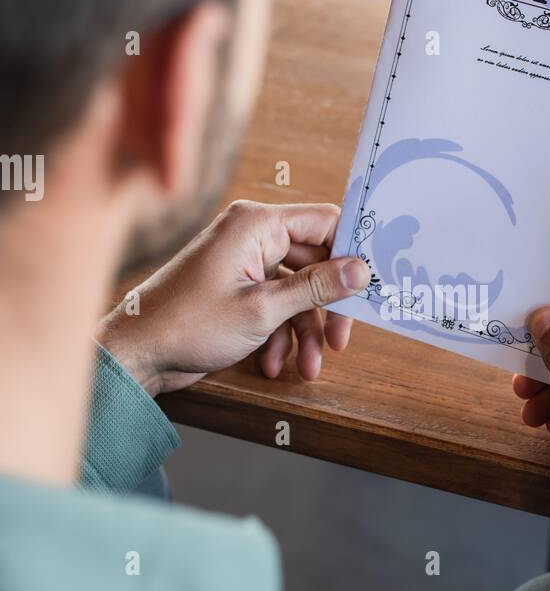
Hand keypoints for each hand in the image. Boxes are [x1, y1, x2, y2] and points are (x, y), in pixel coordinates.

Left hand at [98, 200, 370, 394]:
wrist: (137, 353)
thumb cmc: (188, 324)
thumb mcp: (263, 310)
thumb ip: (317, 288)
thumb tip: (361, 270)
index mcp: (257, 224)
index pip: (324, 223)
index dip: (351, 253)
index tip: (370, 287)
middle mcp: (252, 236)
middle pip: (316, 262)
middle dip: (328, 308)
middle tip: (341, 341)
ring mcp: (243, 263)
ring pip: (297, 291)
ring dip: (305, 331)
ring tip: (307, 367)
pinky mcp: (236, 288)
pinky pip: (275, 304)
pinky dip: (280, 334)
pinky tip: (271, 363)